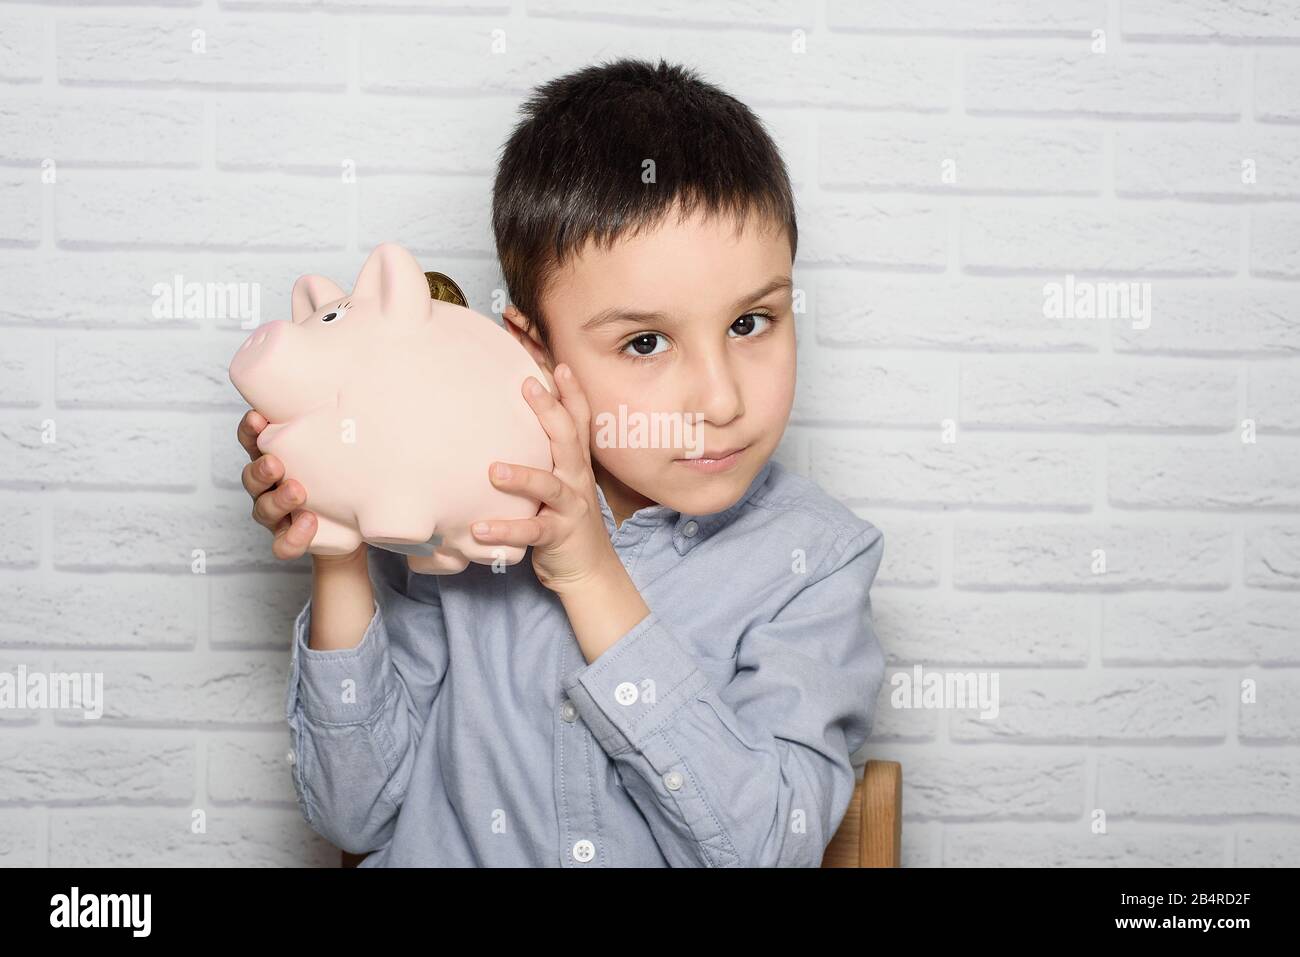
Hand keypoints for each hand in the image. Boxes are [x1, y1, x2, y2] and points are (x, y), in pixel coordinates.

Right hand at [237, 409, 361, 563]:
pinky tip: (309, 524)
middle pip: (251, 477)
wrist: (353, 521)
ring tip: (298, 492)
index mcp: (273, 456)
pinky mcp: (291, 537)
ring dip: (278, 500)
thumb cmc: (340, 473)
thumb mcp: (337, 444)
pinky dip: (293, 537)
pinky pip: (282, 544)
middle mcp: (268, 486)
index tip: (256, 418)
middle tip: (276, 464)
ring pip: (263, 510)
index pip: (251, 441)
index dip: (248, 431)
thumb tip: (360, 378)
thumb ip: (335, 418)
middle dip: (261, 470)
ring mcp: (277, 514)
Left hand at [469, 364, 616, 594]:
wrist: (589, 569)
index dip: (571, 390)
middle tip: (528, 386)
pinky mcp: (558, 535)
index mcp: (574, 462)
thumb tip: (502, 423)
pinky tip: (479, 529)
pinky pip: (531, 531)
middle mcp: (576, 478)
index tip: (555, 362)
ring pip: (549, 485)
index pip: (577, 419)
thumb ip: (540, 454)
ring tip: (494, 471)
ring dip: (522, 477)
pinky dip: (505, 530)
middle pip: (567, 438)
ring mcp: (570, 506)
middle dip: (550, 410)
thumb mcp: (557, 480)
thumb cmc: (563, 518)